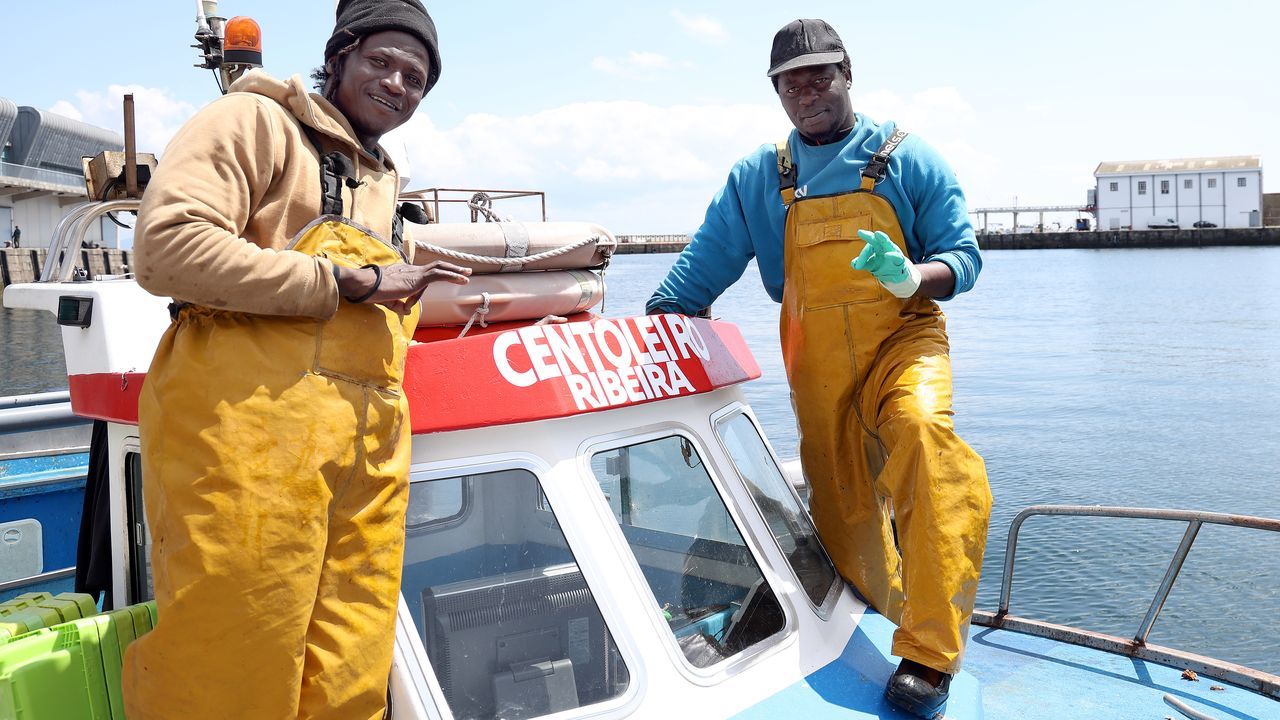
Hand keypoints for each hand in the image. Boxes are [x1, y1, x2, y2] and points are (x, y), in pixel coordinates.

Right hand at [338, 261, 470, 313]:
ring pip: (439, 268)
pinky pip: (439, 274)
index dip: (416, 295)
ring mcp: (414, 273)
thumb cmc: (370, 293)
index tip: (408, 305)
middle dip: (449, 269)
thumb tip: (408, 311)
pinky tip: (462, 279)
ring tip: (467, 275)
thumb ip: (398, 305)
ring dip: (455, 271)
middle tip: (463, 272)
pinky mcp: (417, 278)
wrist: (364, 285)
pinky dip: (452, 276)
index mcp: (402, 274)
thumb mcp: (387, 302)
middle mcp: (410, 270)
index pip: (417, 280)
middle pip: (434, 267)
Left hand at [851, 229, 920, 297]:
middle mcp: (886, 247)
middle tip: (862, 232)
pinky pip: (897, 257)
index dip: (865, 236)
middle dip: (871, 235)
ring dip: (883, 238)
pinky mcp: (900, 261)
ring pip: (889, 244)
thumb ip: (861, 264)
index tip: (859, 234)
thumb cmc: (882, 265)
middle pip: (880, 239)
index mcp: (878, 246)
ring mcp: (894, 252)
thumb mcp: (870, 265)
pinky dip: (892, 256)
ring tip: (877, 233)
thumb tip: (854, 264)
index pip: (871, 240)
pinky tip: (886, 255)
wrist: (897, 274)